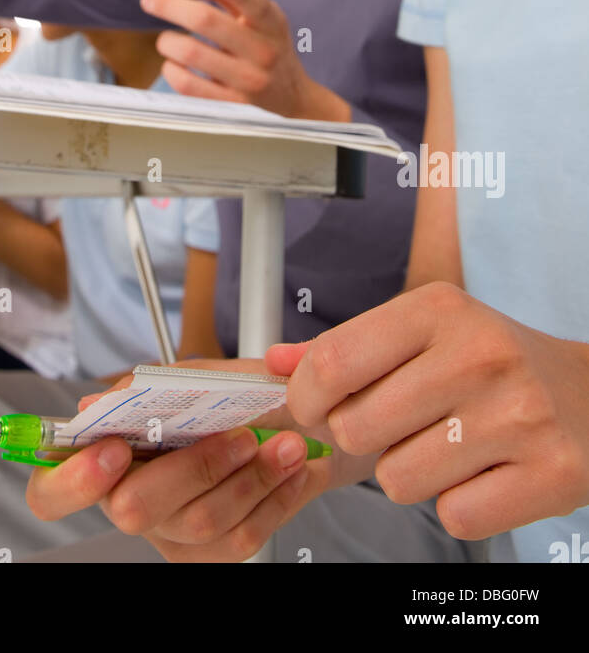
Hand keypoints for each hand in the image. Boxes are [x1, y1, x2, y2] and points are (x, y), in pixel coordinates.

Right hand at [26, 356, 363, 560]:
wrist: (294, 421)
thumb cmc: (234, 397)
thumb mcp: (195, 374)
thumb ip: (150, 387)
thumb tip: (92, 405)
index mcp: (106, 454)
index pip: (51, 489)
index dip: (73, 480)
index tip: (115, 448)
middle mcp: (129, 498)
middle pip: (132, 509)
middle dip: (195, 468)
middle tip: (241, 434)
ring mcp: (169, 530)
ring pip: (199, 522)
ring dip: (252, 477)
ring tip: (284, 443)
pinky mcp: (210, 552)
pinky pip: (238, 540)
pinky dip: (273, 497)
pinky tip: (288, 468)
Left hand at [139, 0, 347, 120]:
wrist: (291, 100)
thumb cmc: (265, 46)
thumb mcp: (260, 16)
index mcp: (271, 25)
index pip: (255, 4)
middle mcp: (263, 52)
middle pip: (206, 21)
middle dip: (169, 6)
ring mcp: (248, 82)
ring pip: (190, 52)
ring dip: (167, 41)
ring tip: (166, 40)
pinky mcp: (231, 106)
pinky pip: (186, 85)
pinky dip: (170, 70)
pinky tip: (173, 64)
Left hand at [275, 281, 588, 540]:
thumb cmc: (492, 363)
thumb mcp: (423, 332)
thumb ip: (345, 348)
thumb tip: (274, 364)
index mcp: (440, 309)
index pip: (333, 360)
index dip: (307, 397)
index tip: (316, 406)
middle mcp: (480, 354)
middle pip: (357, 428)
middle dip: (365, 439)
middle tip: (401, 425)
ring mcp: (518, 416)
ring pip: (399, 479)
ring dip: (411, 474)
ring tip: (448, 445)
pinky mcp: (550, 474)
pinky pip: (454, 516)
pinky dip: (459, 506)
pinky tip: (483, 472)